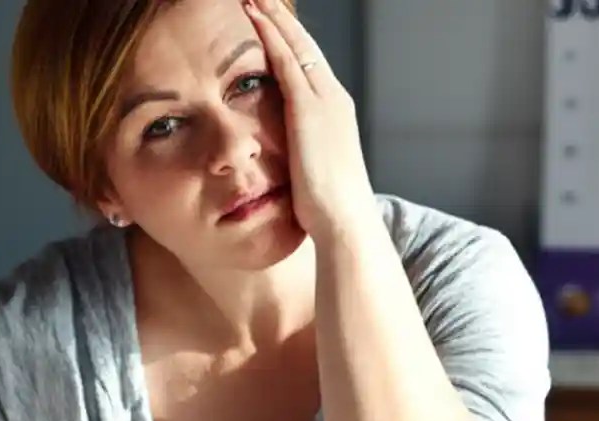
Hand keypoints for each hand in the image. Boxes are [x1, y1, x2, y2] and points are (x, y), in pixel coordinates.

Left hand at [244, 0, 377, 241]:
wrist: (344, 222)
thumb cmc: (329, 210)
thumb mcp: (315, 173)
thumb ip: (303, 155)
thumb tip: (289, 158)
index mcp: (337, 113)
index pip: (312, 65)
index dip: (291, 42)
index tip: (272, 23)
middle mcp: (335, 98)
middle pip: (306, 46)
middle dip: (282, 20)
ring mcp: (324, 100)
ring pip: (296, 44)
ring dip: (273, 17)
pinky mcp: (308, 108)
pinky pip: (286, 60)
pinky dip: (270, 34)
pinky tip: (254, 16)